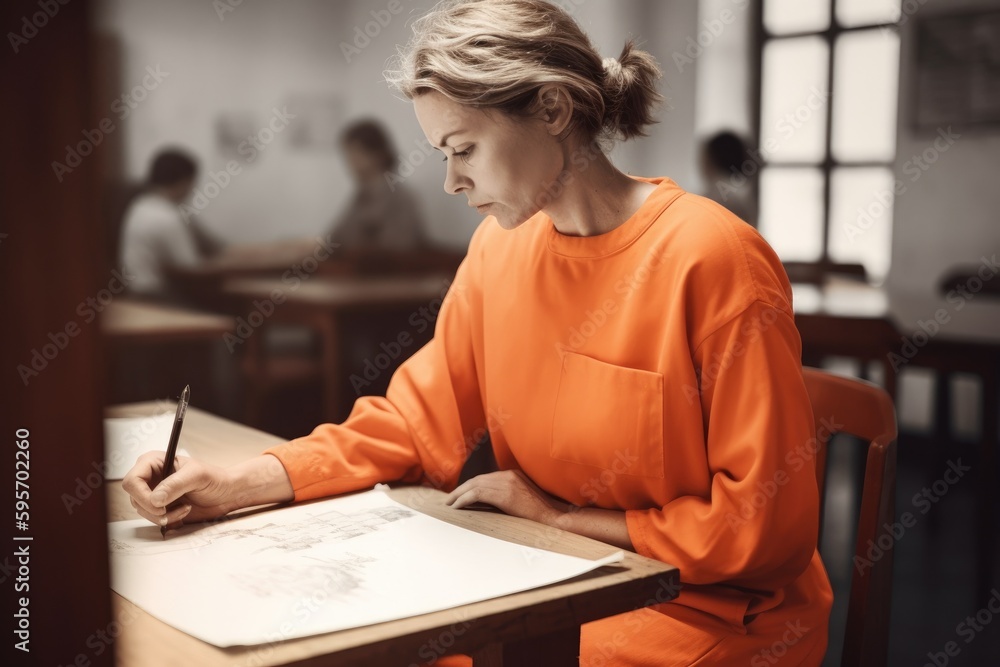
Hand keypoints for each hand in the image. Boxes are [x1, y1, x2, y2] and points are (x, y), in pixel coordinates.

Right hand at [121, 451, 239, 529]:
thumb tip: (155, 499)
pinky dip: (168, 520)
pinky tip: (183, 511)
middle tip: (170, 510)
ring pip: (143, 511)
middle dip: (152, 509)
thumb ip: (176, 484)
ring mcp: (153, 493)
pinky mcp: (160, 507)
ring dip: (163, 516)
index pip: (132, 480)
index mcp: (153, 462)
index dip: (141, 495)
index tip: (159, 504)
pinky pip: (153, 519)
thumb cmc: (214, 478)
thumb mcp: (197, 476)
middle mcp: (150, 477)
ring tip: (185, 508)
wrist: (226, 493)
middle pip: (134, 498)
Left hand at [444, 470, 568, 524]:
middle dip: (461, 489)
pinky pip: (477, 494)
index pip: (485, 478)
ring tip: (449, 504)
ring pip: (474, 485)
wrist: (554, 517)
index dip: (470, 486)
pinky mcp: (504, 494)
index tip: (460, 494)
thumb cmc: (540, 513)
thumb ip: (507, 495)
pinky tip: (456, 506)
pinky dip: (463, 499)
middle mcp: (508, 475)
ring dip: (458, 494)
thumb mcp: (522, 499)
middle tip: (449, 499)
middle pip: (477, 479)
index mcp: (513, 474)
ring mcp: (506, 483)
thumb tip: (488, 503)